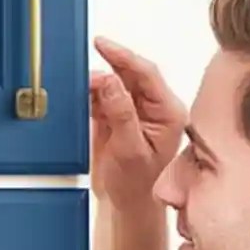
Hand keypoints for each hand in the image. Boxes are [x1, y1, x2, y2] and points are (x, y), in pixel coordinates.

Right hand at [89, 36, 186, 209]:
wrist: (128, 204)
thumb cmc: (138, 184)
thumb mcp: (129, 149)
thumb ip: (120, 112)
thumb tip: (108, 80)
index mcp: (168, 112)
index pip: (146, 74)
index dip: (123, 56)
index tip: (102, 45)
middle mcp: (154, 107)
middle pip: (131, 74)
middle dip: (108, 68)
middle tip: (86, 72)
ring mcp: (136, 111)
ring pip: (115, 84)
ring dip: (97, 84)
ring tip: (82, 89)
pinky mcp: (118, 117)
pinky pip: (103, 97)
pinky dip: (90, 95)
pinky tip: (82, 97)